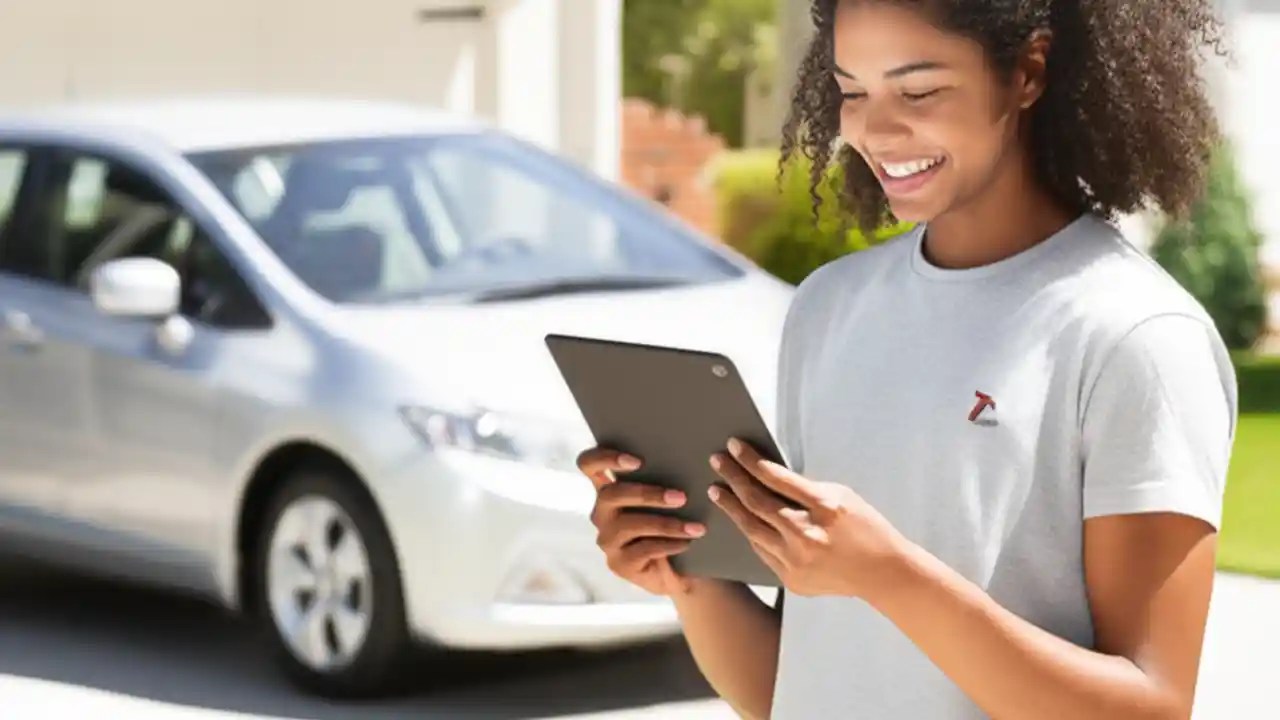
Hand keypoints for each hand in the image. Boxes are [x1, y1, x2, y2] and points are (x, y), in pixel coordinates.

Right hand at [577, 446, 706, 595]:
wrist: (677, 569)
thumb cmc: (672, 523)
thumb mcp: (666, 500)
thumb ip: (665, 479)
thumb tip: (688, 461)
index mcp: (609, 488)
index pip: (589, 464)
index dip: (605, 458)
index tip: (637, 461)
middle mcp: (602, 512)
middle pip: (611, 495)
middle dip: (648, 494)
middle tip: (681, 497)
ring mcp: (607, 539)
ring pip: (629, 525)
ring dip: (665, 524)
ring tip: (695, 527)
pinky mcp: (618, 563)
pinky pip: (642, 550)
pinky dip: (668, 545)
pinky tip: (686, 543)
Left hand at [708, 438, 910, 598]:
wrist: (883, 573)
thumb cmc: (866, 528)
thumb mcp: (841, 496)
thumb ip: (805, 489)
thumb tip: (768, 477)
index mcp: (824, 506)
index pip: (775, 477)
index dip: (750, 460)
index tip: (733, 446)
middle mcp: (807, 533)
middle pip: (757, 502)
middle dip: (733, 478)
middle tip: (717, 462)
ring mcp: (797, 559)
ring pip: (752, 528)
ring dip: (731, 507)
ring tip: (718, 491)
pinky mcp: (791, 578)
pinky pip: (762, 550)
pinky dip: (750, 532)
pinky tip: (741, 519)